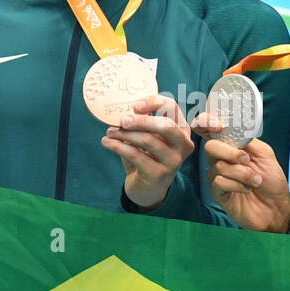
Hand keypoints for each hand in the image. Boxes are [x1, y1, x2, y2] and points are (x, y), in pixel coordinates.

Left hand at [100, 95, 194, 209]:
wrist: (148, 188)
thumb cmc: (148, 156)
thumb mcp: (149, 136)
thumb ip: (143, 121)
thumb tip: (125, 108)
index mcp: (182, 129)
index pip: (172, 107)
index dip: (154, 102)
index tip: (135, 105)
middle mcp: (183, 144)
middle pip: (165, 125)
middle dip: (141, 120)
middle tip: (121, 120)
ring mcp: (173, 161)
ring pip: (148, 140)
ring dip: (124, 134)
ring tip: (110, 132)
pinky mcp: (159, 174)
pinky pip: (135, 155)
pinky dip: (118, 146)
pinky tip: (107, 143)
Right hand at [190, 113, 289, 232]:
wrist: (276, 207)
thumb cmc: (271, 181)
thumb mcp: (265, 154)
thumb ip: (248, 140)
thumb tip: (232, 131)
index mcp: (232, 147)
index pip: (211, 131)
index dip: (206, 123)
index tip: (217, 125)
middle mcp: (222, 160)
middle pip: (210, 147)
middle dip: (230, 152)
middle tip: (246, 160)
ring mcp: (218, 177)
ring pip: (218, 166)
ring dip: (241, 173)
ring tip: (255, 181)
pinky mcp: (218, 193)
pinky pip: (218, 182)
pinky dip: (236, 185)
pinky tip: (245, 190)